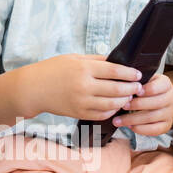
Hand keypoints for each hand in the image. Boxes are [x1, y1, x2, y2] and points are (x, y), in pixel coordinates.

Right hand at [25, 53, 143, 120]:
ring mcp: (81, 101)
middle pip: (117, 89)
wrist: (33, 88)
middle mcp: (84, 86)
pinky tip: (115, 105)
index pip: (115, 71)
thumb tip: (117, 62)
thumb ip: (96, 60)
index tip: (138, 75)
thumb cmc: (52, 70)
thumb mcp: (73, 58)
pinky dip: (112, 110)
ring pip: (112, 104)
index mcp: (83, 69)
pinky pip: (102, 114)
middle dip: (132, 88)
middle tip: (139, 87)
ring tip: (129, 97)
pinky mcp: (79, 113)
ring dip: (124, 101)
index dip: (130, 73)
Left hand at [114, 72, 172, 136]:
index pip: (158, 86)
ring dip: (132, 119)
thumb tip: (121, 82)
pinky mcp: (166, 125)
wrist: (154, 98)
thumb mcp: (142, 79)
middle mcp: (171, 98)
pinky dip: (140, 129)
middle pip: (155, 103)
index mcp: (165, 84)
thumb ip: (135, 80)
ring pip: (152, 117)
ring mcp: (170, 113)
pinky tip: (129, 126)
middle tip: (122, 106)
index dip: (147, 90)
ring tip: (117, 120)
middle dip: (136, 105)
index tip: (133, 91)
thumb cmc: (143, 87)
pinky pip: (154, 130)